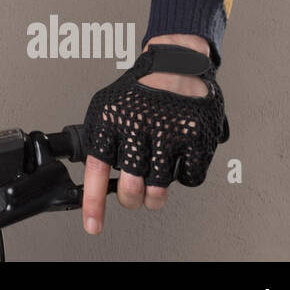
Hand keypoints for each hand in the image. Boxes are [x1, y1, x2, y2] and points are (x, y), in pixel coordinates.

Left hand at [81, 33, 221, 234]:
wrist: (176, 63)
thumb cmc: (140, 90)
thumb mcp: (108, 108)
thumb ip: (101, 141)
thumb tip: (95, 180)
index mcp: (110, 120)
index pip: (97, 169)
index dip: (94, 202)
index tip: (93, 225)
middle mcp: (138, 128)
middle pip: (131, 189)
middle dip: (131, 198)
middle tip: (134, 193)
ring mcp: (169, 134)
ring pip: (159, 189)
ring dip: (156, 194)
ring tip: (156, 178)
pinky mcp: (196, 138)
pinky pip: (189, 179)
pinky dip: (185, 176)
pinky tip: (179, 158)